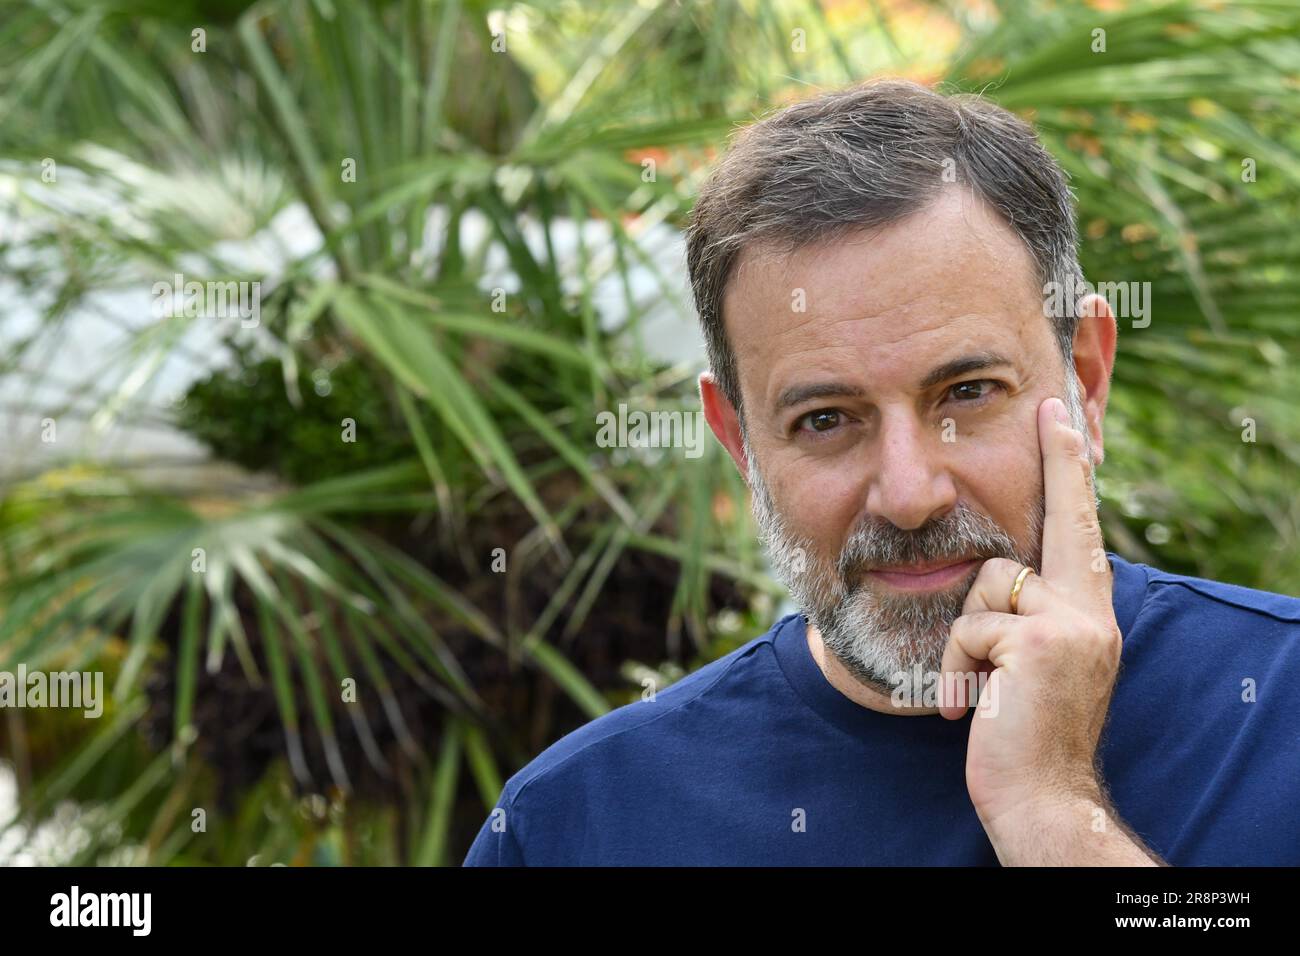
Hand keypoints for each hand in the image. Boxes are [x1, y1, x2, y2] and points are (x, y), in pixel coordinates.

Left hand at [939, 396, 1122, 835]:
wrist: (1038, 797)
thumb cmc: (1018, 733)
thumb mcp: (1028, 666)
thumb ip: (1024, 616)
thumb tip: (998, 573)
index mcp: (1087, 614)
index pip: (1078, 529)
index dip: (1070, 473)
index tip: (1063, 417)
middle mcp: (1092, 611)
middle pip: (1059, 524)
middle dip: (1060, 459)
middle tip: (1051, 402)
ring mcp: (1073, 624)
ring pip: (987, 582)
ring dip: (966, 638)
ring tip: (979, 687)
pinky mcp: (1039, 641)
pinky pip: (970, 625)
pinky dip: (957, 665)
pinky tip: (974, 704)